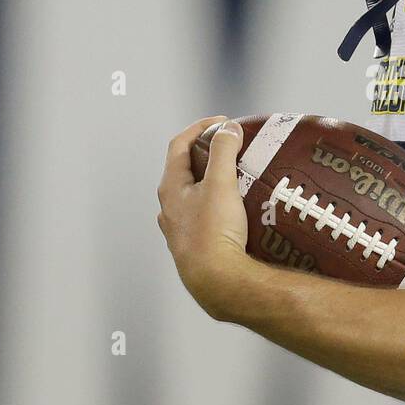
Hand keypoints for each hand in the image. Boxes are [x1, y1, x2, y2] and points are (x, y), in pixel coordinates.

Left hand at [158, 115, 252, 320]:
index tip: (223, 122)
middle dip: (207, 154)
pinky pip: (202, 217)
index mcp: (170, 188)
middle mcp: (168, 208)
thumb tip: (227, 128)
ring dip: (210, 181)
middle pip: (184, 170)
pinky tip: (234, 212)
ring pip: (192, 196)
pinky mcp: (193, 248)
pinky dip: (216, 205)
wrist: (217, 282)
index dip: (200, 128)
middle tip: (231, 148)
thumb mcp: (221, 184)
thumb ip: (223, 152)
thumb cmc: (214, 231)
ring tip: (235, 178)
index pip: (179, 145)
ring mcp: (179, 230)